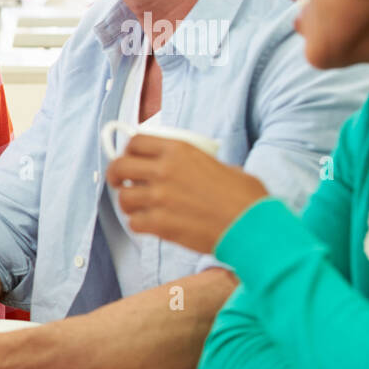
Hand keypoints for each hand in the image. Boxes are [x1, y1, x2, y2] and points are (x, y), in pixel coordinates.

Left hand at [105, 135, 268, 252]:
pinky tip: (152, 224)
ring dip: (130, 204)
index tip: (129, 159)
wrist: (252, 226)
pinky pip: (134, 222)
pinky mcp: (159, 223)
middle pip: (119, 167)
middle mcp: (164, 170)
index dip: (128, 151)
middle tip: (121, 183)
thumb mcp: (220, 164)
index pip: (136, 142)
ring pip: (123, 198)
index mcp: (179, 150)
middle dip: (116, 176)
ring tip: (142, 208)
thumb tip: (183, 167)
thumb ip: (193, 162)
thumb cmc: (244, 197)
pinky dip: (140, 224)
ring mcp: (159, 197)